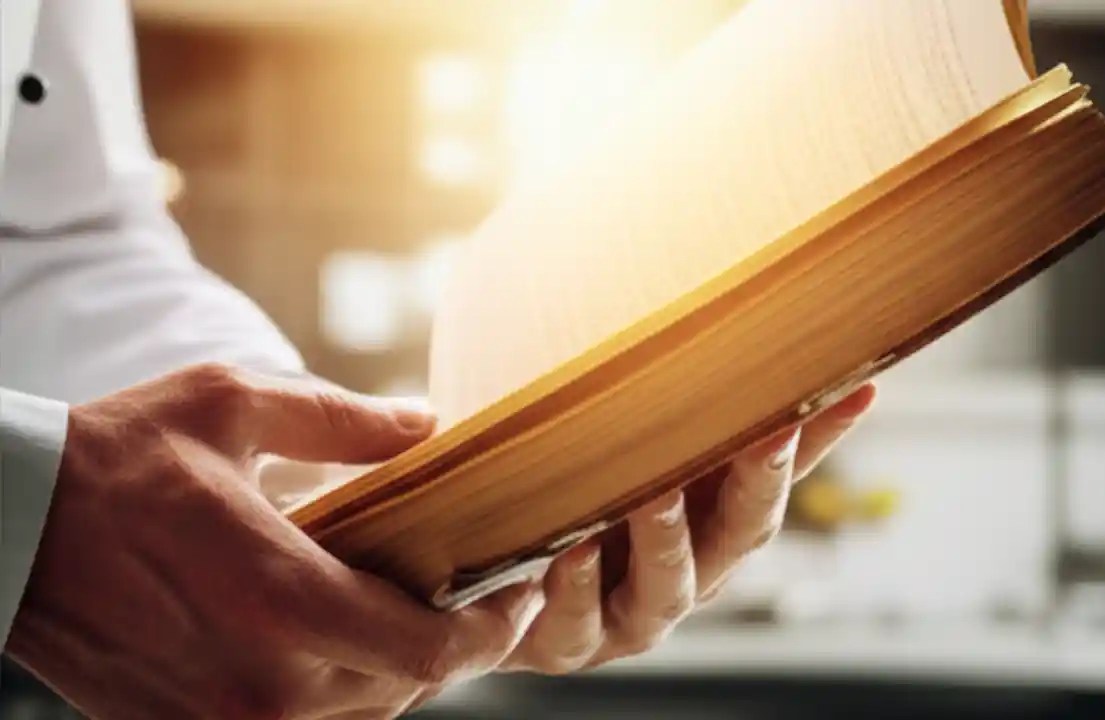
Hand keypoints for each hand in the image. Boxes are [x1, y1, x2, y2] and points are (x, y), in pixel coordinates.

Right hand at [7, 363, 542, 719]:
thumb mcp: (233, 404)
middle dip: (459, 643)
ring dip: (402, 670)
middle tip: (486, 592)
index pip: (430, 651)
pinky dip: (341, 692)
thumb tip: (428, 422)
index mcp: (279, 599)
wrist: (10, 529)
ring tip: (419, 611)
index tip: (523, 592)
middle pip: (407, 689)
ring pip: (362, 718)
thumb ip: (344, 421)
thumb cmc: (118, 460)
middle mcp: (260, 683)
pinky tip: (344, 639)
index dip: (496, 630)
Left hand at [502, 383, 875, 672]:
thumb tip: (817, 373)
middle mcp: (688, 579)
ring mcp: (628, 617)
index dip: (807, 447)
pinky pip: (569, 621)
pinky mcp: (565, 642)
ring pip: (664, 589)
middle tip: (768, 432)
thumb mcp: (654, 468)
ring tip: (656, 491)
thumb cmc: (596, 517)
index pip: (775, 485)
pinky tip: (564, 552)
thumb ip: (724, 427)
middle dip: (757, 485)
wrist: (498, 593)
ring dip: (664, 540)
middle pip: (738, 538)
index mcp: (716, 536)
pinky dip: (568, 588)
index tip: (841, 394)